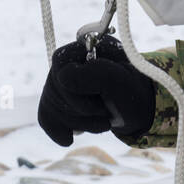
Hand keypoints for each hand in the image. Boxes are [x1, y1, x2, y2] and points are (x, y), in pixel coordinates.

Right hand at [37, 34, 156, 146]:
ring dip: (78, 123)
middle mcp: (69, 60)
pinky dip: (60, 130)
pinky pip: (45, 117)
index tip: (102, 100)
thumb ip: (95, 74)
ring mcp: (60, 80)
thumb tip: (62, 77)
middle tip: (106, 114)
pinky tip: (71, 136)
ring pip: (50, 106)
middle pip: (53, 90)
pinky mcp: (57, 99)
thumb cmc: (134, 92)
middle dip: (81, 112)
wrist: (139, 109)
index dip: (76, 92)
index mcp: (85, 47)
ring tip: (103, 123)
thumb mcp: (122, 82)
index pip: (60, 66)